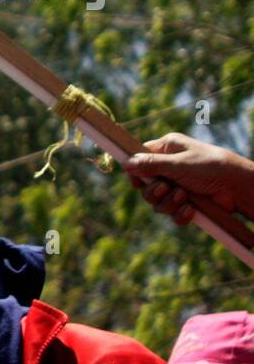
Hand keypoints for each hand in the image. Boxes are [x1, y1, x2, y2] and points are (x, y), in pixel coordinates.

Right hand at [123, 132, 253, 225]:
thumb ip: (150, 164)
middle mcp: (170, 167)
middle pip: (145, 185)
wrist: (238, 187)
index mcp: (167, 149)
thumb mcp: (178, 163)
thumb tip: (125, 163)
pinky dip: (179, 214)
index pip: (140, 158)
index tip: (137, 182)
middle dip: (155, 192)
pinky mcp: (187, 203)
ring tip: (185, 197)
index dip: (135, 171)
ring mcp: (178, 186)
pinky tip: (190, 210)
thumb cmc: (211, 167)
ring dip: (169, 202)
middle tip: (166, 188)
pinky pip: (172, 213)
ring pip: (157, 202)